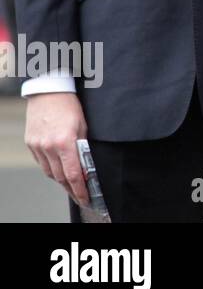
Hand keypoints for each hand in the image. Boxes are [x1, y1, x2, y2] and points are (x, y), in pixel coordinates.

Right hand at [25, 92, 89, 207]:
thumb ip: (83, 147)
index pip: (73, 174)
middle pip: (59, 176)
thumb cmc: (70, 105)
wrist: (48, 90)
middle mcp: (48, 146)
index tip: (85, 198)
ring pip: (49, 171)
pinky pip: (41, 162)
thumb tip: (85, 165)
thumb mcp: (83, 125)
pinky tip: (58, 169)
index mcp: (64, 142)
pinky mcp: (31, 143)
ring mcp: (37, 145)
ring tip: (71, 185)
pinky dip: (50, 168)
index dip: (80, 189)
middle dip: (71, 188)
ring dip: (60, 180)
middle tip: (80, 196)